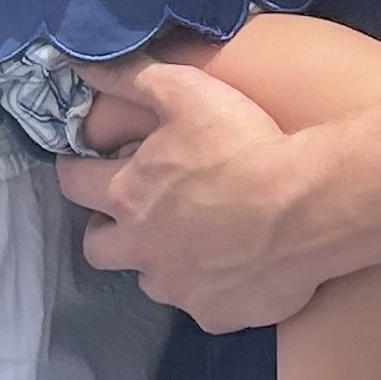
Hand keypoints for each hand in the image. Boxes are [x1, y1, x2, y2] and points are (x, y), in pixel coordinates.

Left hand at [51, 58, 324, 331]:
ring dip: (159, 260)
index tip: (88, 162)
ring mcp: (177, 289)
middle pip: (97, 246)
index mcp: (126, 194)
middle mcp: (141, 249)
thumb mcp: (185, 91)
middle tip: (135, 209)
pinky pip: (200, 306)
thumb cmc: (243, 145)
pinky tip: (234, 268)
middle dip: (107, 227)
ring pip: (148, 279)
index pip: (73, 182)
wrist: (307, 208)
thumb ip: (129, 77)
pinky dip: (209, 288)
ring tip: (191, 239)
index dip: (78, 168)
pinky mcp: (214, 315)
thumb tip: (79, 64)